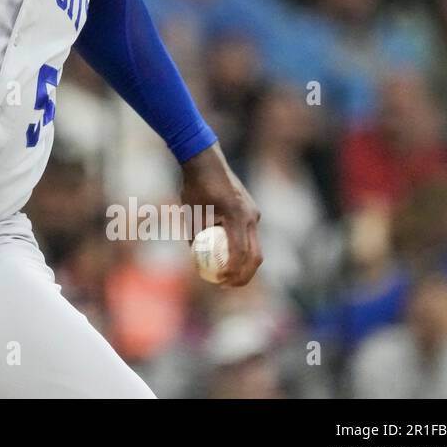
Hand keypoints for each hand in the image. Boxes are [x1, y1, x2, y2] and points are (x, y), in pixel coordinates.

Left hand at [179, 142, 261, 286]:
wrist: (206, 161)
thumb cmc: (194, 185)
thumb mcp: (191, 213)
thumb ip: (195, 237)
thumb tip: (196, 260)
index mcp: (237, 216)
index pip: (239, 253)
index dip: (232, 272)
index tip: (220, 282)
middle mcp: (251, 216)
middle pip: (255, 255)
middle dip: (244, 275)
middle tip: (227, 285)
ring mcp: (254, 213)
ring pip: (255, 247)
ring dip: (244, 264)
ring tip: (227, 276)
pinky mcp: (252, 211)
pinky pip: (250, 235)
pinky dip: (242, 249)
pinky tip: (227, 256)